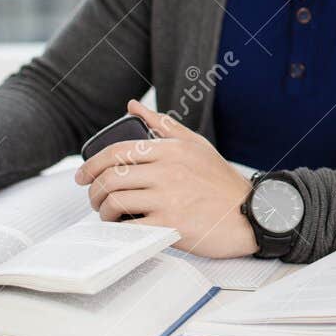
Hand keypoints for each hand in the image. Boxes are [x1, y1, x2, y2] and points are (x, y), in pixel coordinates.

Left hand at [75, 100, 257, 258]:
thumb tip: (133, 107)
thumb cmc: (222, 182)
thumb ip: (163, 125)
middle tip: (94, 199)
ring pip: (115, 201)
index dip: (91, 164)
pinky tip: (124, 227)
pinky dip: (119, 228)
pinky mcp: (172, 224)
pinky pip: (130, 225)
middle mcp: (169, 171)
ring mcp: (170, 198)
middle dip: (93, 191)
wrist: (251, 214)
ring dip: (103, 211)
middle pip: (111, 177)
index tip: (83, 176)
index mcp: (172, 150)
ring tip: (108, 214)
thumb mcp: (196, 146)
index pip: (118, 151)